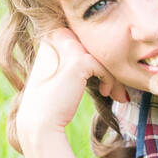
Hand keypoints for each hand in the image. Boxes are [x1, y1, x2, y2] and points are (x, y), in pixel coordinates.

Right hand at [16, 28, 131, 139]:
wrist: (39, 121)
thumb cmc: (50, 101)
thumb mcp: (60, 72)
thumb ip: (74, 58)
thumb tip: (103, 55)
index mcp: (51, 36)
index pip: (85, 40)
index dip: (98, 58)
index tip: (104, 77)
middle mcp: (57, 36)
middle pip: (96, 46)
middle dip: (110, 65)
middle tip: (117, 88)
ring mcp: (68, 47)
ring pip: (103, 56)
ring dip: (114, 76)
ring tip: (117, 93)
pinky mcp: (79, 61)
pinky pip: (105, 67)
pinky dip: (110, 80)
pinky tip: (105, 93)